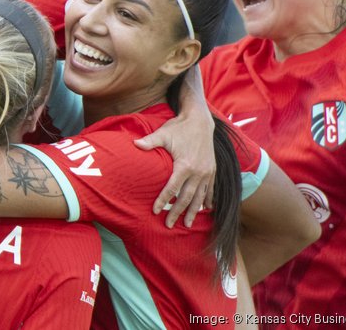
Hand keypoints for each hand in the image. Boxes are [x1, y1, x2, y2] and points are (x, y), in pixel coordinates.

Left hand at [135, 110, 215, 227]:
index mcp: (185, 165)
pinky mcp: (212, 170)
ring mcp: (207, 172)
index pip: (172, 188)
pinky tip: (205, 209)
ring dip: (193, 211)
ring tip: (187, 224)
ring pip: (200, 196)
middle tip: (169, 225)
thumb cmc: (179, 127)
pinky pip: (211, 189)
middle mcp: (198, 172)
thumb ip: (149, 141)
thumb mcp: (163, 133)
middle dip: (177, 212)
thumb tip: (134, 143)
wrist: (200, 120)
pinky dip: (207, 200)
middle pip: (186, 197)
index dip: (163, 200)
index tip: (155, 211)